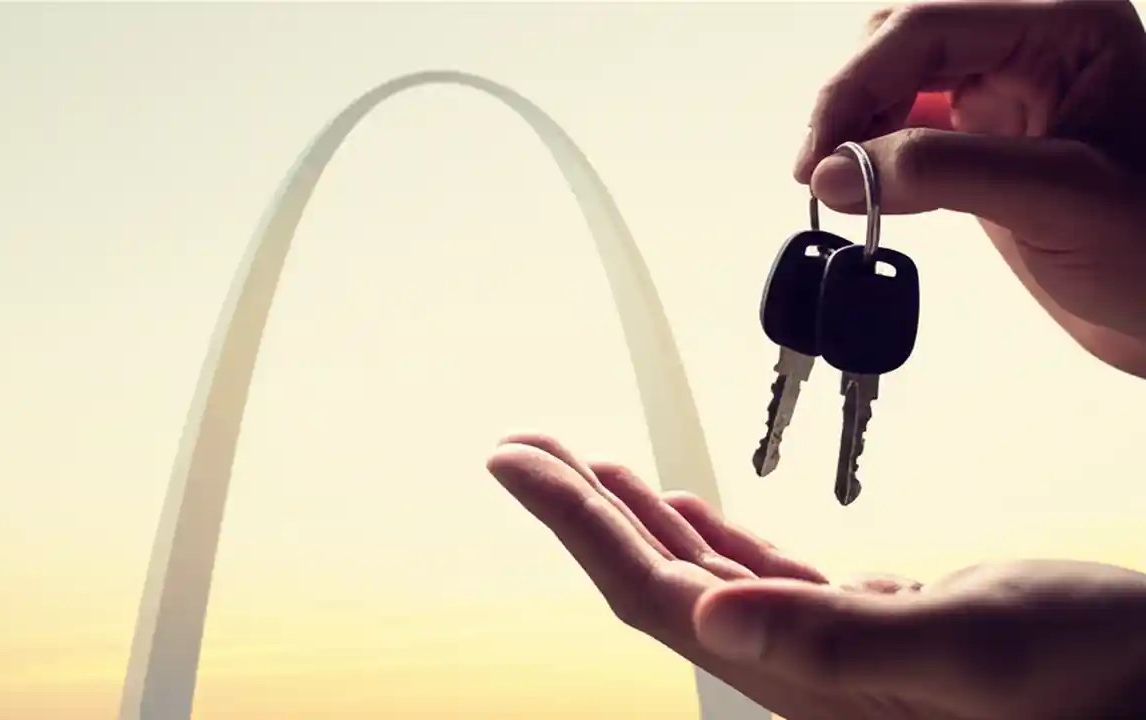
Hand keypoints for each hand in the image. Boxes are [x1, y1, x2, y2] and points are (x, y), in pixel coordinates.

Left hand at [488, 434, 1145, 719]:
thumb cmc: (1096, 678)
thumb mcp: (975, 650)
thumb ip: (841, 642)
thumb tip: (714, 621)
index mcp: (799, 673)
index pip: (649, 589)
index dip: (572, 521)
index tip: (513, 457)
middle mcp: (797, 666)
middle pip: (655, 576)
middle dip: (583, 506)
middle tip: (525, 446)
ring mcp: (828, 650)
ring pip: (702, 572)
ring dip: (638, 514)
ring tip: (585, 465)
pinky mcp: (869, 627)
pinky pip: (764, 576)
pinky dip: (714, 534)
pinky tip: (687, 506)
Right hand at [796, 0, 1145, 377]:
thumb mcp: (1057, 199)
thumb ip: (942, 173)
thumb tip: (832, 171)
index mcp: (1067, 28)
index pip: (926, 29)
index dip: (856, 87)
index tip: (816, 159)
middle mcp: (1034, 46)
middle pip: (901, 45)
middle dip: (851, 103)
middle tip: (821, 173)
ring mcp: (1009, 92)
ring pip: (896, 83)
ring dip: (857, 129)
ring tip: (843, 188)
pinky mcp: (988, 141)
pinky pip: (908, 127)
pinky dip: (876, 156)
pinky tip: (868, 192)